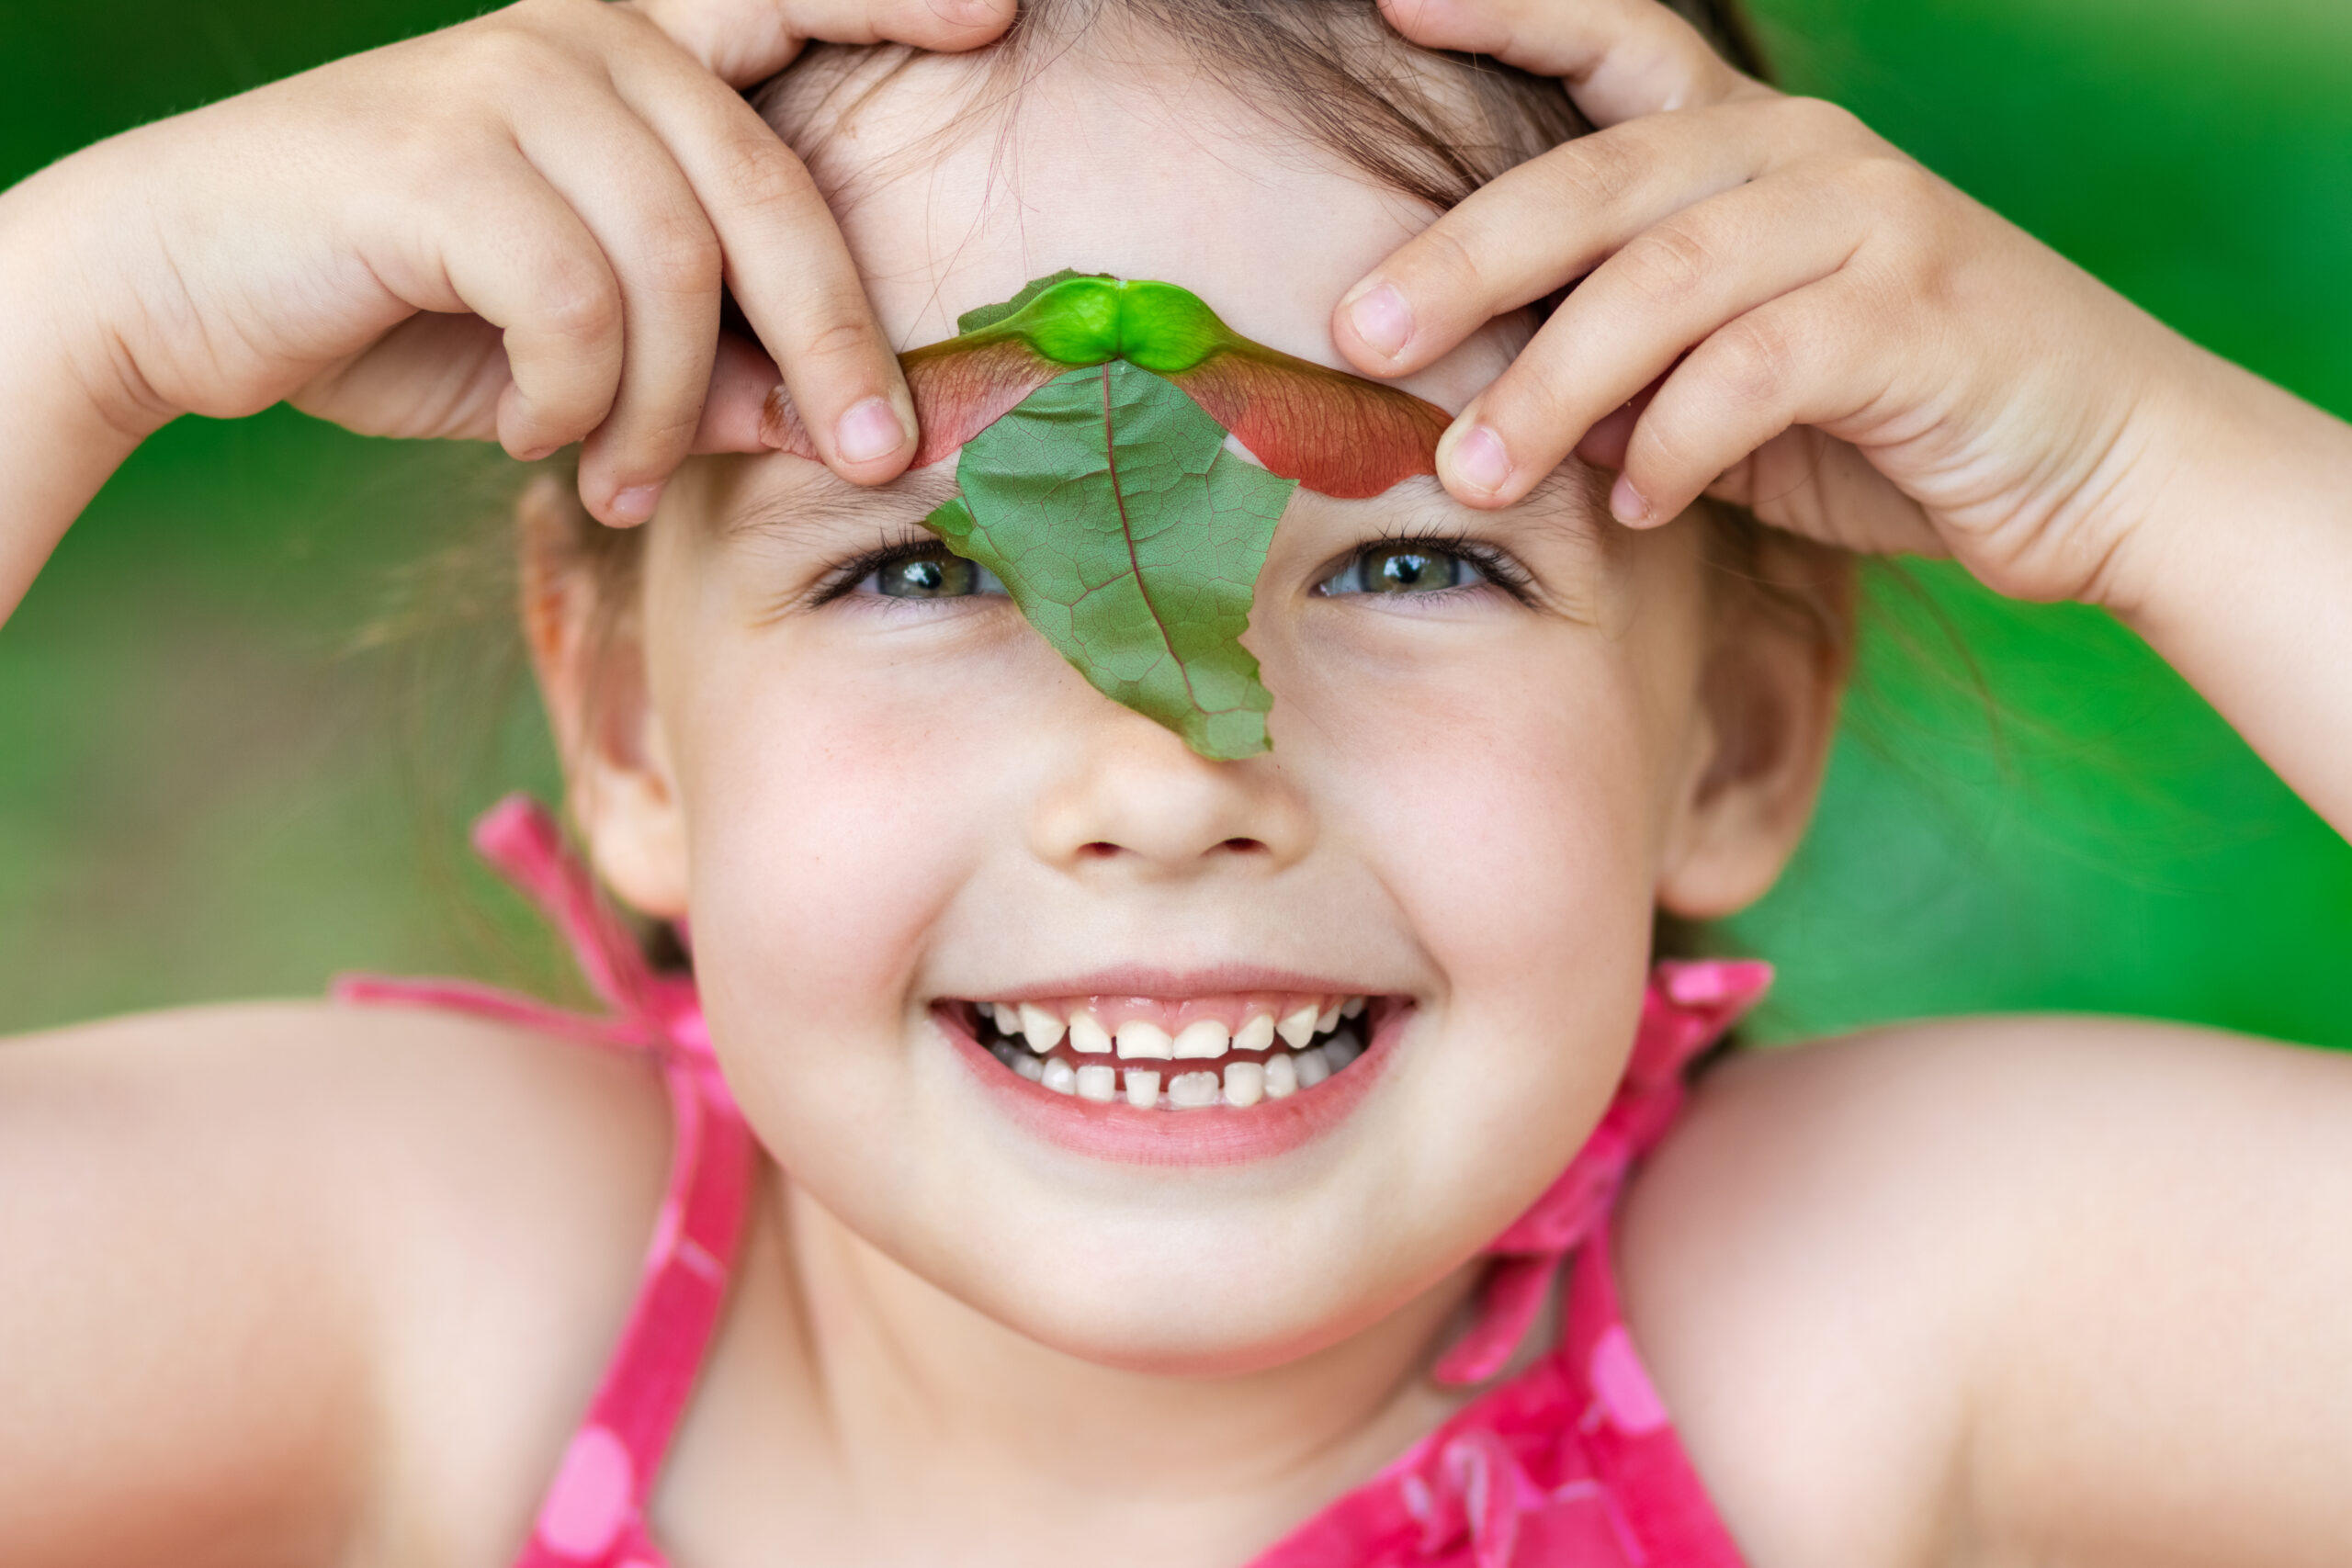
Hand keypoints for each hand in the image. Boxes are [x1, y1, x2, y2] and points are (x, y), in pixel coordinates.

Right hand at [23, 0, 1010, 524]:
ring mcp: (509, 86)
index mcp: (627, 56)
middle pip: (771, 194)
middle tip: (872, 459)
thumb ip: (708, 369)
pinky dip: (577, 399)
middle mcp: (580, 43)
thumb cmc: (398, 304)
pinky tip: (536, 433)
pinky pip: (581, 302)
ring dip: (665, 406)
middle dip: (839, 344)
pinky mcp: (441, 159)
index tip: (999, 17)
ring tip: (619, 476)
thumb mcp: (583, 352)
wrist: (176, 285)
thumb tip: (835, 427)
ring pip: (680, 267)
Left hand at [1332, 0, 2218, 608]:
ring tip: (1470, 472)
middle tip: (1357, 335)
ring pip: (1664, 281)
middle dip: (1464, 259)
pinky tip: (1637, 505)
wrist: (2106, 464)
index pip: (1615, 40)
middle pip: (1598, 177)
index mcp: (1749, 143)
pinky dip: (1675, 443)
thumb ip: (1620, 366)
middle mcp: (1805, 152)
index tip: (1391, 3)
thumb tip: (1479, 407)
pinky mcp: (1916, 316)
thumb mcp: (1727, 383)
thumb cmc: (1889, 418)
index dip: (1507, 11)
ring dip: (1552, 385)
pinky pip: (1755, 370)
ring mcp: (1871, 221)